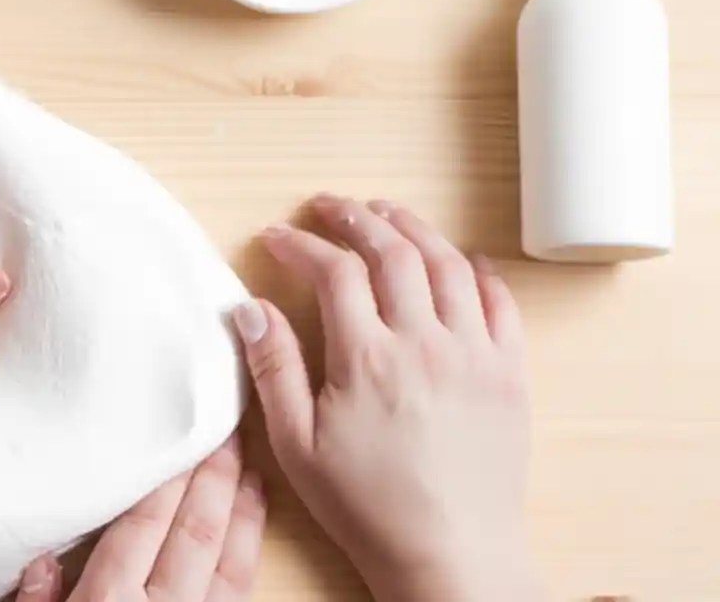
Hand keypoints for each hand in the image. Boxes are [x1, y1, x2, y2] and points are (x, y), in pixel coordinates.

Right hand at [15, 436, 266, 601]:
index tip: (177, 435)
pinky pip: (239, 590)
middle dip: (210, 479)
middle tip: (224, 428)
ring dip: (240, 509)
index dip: (163, 482)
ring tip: (250, 462)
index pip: (140, 531)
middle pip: (190, 536)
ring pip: (226, 562)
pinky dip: (249, 550)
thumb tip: (41, 561)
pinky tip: (254, 520)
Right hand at [232, 196, 542, 601]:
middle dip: (355, 218)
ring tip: (386, 213)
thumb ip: (274, 368)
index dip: (301, 244)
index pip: (333, 272)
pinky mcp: (510, 372)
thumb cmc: (368, 507)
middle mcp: (425, 342)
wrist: (452, 553)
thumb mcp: (298, 446)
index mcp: (366, 358)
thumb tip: (249, 307)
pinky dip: (478, 269)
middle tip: (330, 206)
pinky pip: (500, 301)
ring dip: (412, 228)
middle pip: (391, 251)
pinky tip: (460, 259)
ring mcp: (474, 353)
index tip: (279, 236)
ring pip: (447, 263)